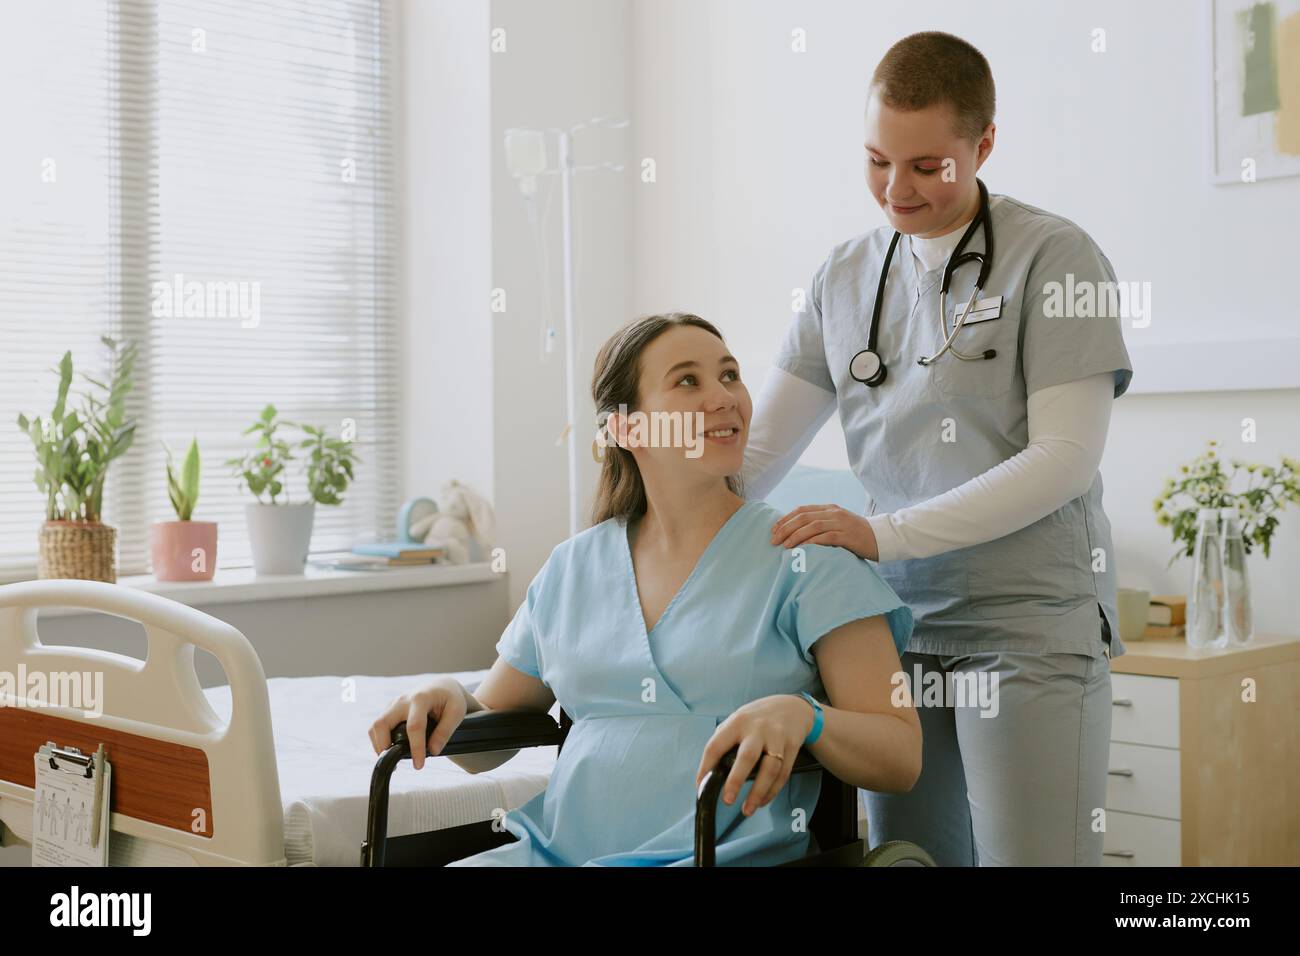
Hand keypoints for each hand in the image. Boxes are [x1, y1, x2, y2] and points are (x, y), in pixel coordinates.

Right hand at [368, 677, 466, 769]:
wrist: (441, 686)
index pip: (414, 726)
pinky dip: (380, 741)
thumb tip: (433, 751)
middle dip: (384, 745)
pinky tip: (392, 751)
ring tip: (394, 759)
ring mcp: (393, 704)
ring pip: (375, 726)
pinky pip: (377, 727)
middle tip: (396, 763)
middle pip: (382, 723)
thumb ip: (445, 731)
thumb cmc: (450, 699)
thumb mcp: (456, 712)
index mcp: (421, 698)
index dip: (416, 747)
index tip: (419, 765)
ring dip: (379, 745)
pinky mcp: (389, 710)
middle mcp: (402, 700)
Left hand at [695, 695, 814, 815]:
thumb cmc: (758, 717)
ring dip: (758, 792)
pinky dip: (772, 791)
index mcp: (737, 722)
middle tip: (727, 800)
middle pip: (747, 757)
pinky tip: (762, 801)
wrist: (792, 707)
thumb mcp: (738, 719)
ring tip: (747, 810)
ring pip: (769, 769)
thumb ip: (724, 739)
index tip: (700, 785)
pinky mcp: (791, 747)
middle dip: (736, 780)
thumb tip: (710, 769)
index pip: (717, 745)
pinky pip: (783, 773)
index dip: (706, 766)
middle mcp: (758, 729)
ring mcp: (777, 738)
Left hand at [770, 503, 878, 560]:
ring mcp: (841, 523)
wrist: (882, 538)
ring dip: (796, 536)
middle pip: (804, 517)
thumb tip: (797, 535)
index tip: (773, 530)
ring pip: (812, 526)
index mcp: (830, 509)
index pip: (802, 510)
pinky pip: (826, 537)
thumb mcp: (838, 525)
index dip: (785, 519)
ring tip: (784, 546)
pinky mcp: (848, 536)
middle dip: (786, 528)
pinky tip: (802, 549)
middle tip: (773, 540)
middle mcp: (834, 513)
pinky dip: (812, 542)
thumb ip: (822, 526)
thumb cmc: (857, 535)